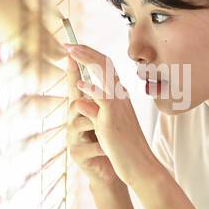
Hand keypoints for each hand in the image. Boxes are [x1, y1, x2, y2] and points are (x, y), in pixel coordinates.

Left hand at [63, 43, 159, 188]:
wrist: (140, 165)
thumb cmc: (123, 147)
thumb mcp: (106, 124)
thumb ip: (94, 111)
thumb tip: (81, 101)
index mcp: (119, 97)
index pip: (105, 69)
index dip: (90, 56)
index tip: (74, 48)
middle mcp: (121, 97)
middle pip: (104, 65)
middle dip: (85, 52)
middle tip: (68, 43)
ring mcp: (118, 106)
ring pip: (105, 75)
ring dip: (87, 60)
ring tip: (71, 51)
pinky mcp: (112, 120)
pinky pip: (103, 99)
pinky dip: (92, 90)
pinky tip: (80, 85)